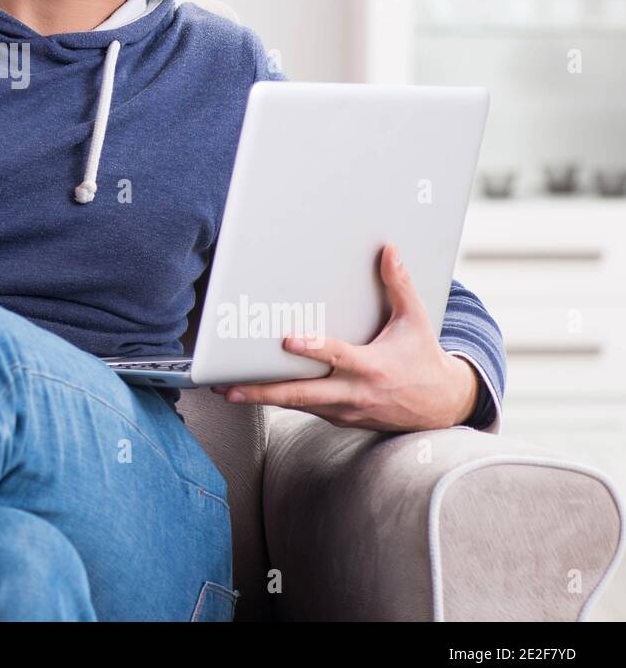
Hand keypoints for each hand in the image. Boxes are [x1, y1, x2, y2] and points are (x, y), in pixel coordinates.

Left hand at [210, 242, 478, 431]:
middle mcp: (354, 393)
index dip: (313, 349)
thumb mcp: (415, 320)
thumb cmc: (423, 358)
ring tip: (225, 389)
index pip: (337, 356)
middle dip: (263, 392)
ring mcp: (344, 410)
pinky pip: (304, 409)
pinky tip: (251, 392)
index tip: (286, 340)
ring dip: (262, 398)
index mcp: (371, 367)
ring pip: (297, 404)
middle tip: (229, 387)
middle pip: (302, 395)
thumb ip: (399, 284)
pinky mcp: (339, 419)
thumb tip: (388, 248)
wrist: (441, 406)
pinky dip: (280, 400)